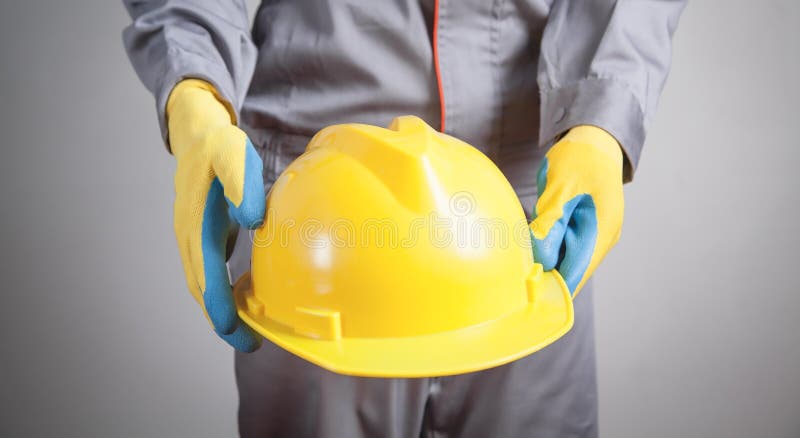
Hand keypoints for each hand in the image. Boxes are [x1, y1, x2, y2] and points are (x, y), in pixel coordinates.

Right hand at [167, 79, 264, 350]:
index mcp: (197, 226)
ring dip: (221, 308)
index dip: (222, 313)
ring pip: (203, 283)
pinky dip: (221, 289)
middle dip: (223, 321)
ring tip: (248, 330)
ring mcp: (192, 237)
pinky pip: (207, 270)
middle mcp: (189, 237)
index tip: (241, 336)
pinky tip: (242, 296)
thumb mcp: (234, 156)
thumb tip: (252, 221)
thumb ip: (243, 186)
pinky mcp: (200, 234)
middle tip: (251, 344)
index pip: (207, 281)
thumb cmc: (218, 146)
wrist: (195, 132)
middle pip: (202, 291)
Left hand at [529, 126, 623, 295]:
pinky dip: (544, 240)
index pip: (575, 274)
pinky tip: (531, 229)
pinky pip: (560, 243)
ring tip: (522, 242)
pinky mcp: (581, 227)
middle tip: (513, 264)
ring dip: (541, 252)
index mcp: (602, 232)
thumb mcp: (562, 188)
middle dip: (542, 268)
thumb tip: (540, 257)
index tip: (522, 289)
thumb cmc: (580, 158)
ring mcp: (592, 233)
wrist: (594, 138)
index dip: (550, 285)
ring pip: (561, 257)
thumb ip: (551, 223)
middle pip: (567, 269)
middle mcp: (601, 238)